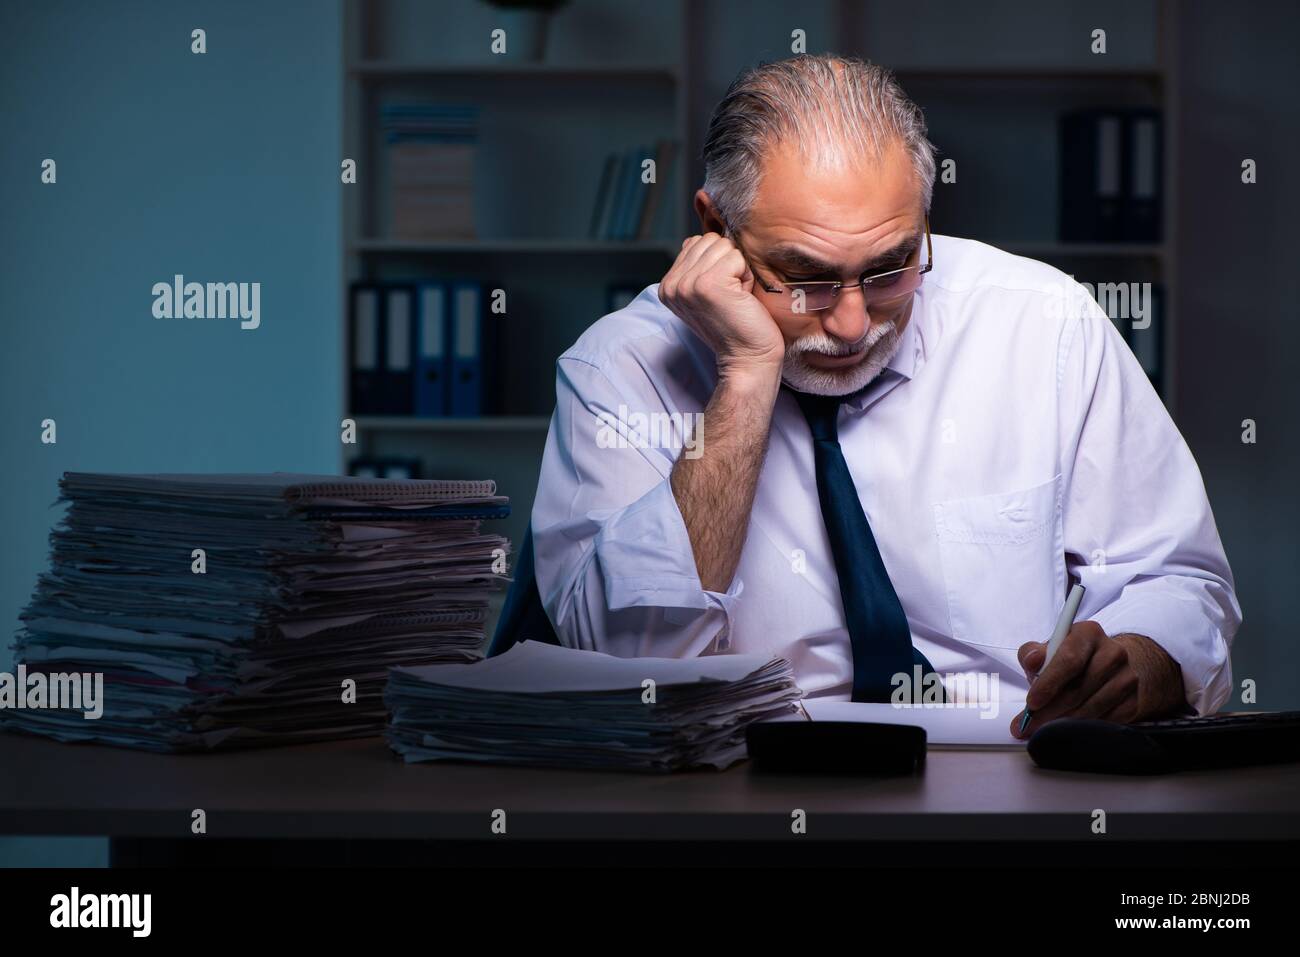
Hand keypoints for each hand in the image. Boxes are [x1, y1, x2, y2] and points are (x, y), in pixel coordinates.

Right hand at [657, 233, 784, 380]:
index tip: (722, 293)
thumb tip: (708, 231)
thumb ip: (701, 263)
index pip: (697, 242)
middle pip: (710, 240)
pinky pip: (736, 257)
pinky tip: (741, 299)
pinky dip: (747, 276)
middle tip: (731, 296)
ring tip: (736, 297)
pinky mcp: (705, 285)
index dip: (719, 263)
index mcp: (668, 285)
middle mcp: (671, 284)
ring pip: (724, 246)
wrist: (747, 358)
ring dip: (739, 269)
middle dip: (729, 263)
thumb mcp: (709, 290)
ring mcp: (686, 284)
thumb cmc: (737, 324)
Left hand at [1010, 621, 1186, 738]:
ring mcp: (1127, 677)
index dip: (1049, 684)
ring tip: (1043, 728)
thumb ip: (1033, 653)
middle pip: (1079, 689)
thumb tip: (1031, 661)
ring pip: (1092, 708)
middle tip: (1029, 724)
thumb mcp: (1049, 649)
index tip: (1032, 703)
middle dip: (1049, 711)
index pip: (1069, 660)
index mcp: (1088, 633)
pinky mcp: (1134, 700)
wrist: (1108, 665)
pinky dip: (1084, 727)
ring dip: (1064, 722)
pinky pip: (1107, 721)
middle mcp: (1113, 652)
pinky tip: (1069, 727)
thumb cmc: (1071, 658)